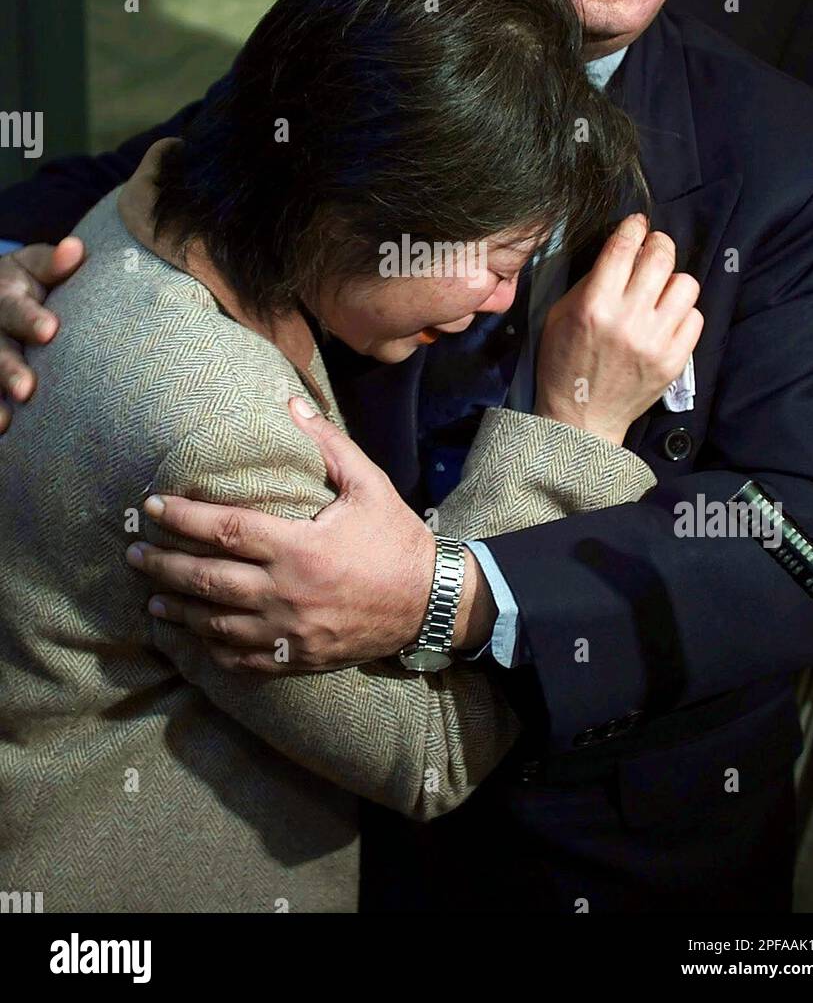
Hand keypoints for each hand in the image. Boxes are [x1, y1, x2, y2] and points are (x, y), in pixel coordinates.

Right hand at [0, 237, 85, 431]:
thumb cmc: (29, 284)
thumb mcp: (35, 266)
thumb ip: (55, 263)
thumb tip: (75, 249)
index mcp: (3, 295)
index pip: (15, 307)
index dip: (30, 319)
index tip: (50, 331)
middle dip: (8, 369)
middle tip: (27, 390)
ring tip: (5, 422)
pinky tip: (1, 432)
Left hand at [128, 397, 494, 670]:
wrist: (429, 603)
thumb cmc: (397, 540)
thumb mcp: (369, 486)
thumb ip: (327, 446)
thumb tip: (291, 404)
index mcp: (300, 548)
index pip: (226, 531)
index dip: (183, 519)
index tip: (153, 508)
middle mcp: (286, 593)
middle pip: (206, 580)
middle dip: (163, 566)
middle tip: (133, 555)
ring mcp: (288, 633)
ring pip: (215, 624)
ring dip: (178, 610)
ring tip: (151, 597)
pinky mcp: (296, 659)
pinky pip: (241, 658)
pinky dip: (211, 646)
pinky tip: (193, 634)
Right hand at [535, 213, 702, 444]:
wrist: (581, 417)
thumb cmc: (564, 362)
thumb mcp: (559, 315)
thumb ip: (590, 282)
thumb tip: (622, 250)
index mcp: (595, 306)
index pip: (624, 248)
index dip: (634, 227)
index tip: (638, 223)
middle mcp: (628, 320)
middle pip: (661, 258)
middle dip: (659, 244)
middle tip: (653, 249)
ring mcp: (656, 341)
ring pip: (686, 284)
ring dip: (672, 281)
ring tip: (660, 291)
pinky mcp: (675, 360)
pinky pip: (695, 317)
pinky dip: (682, 313)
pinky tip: (666, 319)